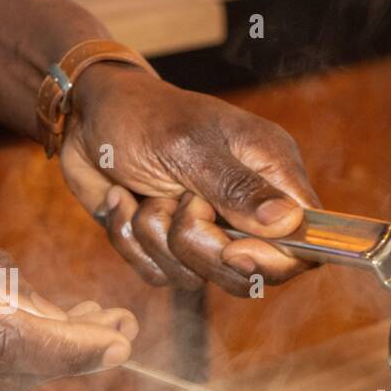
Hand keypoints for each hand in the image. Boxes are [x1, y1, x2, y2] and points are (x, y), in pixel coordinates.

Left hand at [59, 65, 319, 295]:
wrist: (84, 112)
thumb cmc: (140, 114)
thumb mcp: (188, 147)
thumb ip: (237, 188)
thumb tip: (289, 222)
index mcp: (271, 171)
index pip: (306, 240)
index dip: (275, 260)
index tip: (232, 250)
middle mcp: (248, 206)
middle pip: (250, 272)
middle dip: (201, 247)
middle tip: (176, 202)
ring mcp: (210, 229)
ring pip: (199, 278)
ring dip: (156, 239)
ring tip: (146, 193)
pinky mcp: (172, 245)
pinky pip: (160, 275)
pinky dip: (131, 243)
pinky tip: (124, 201)